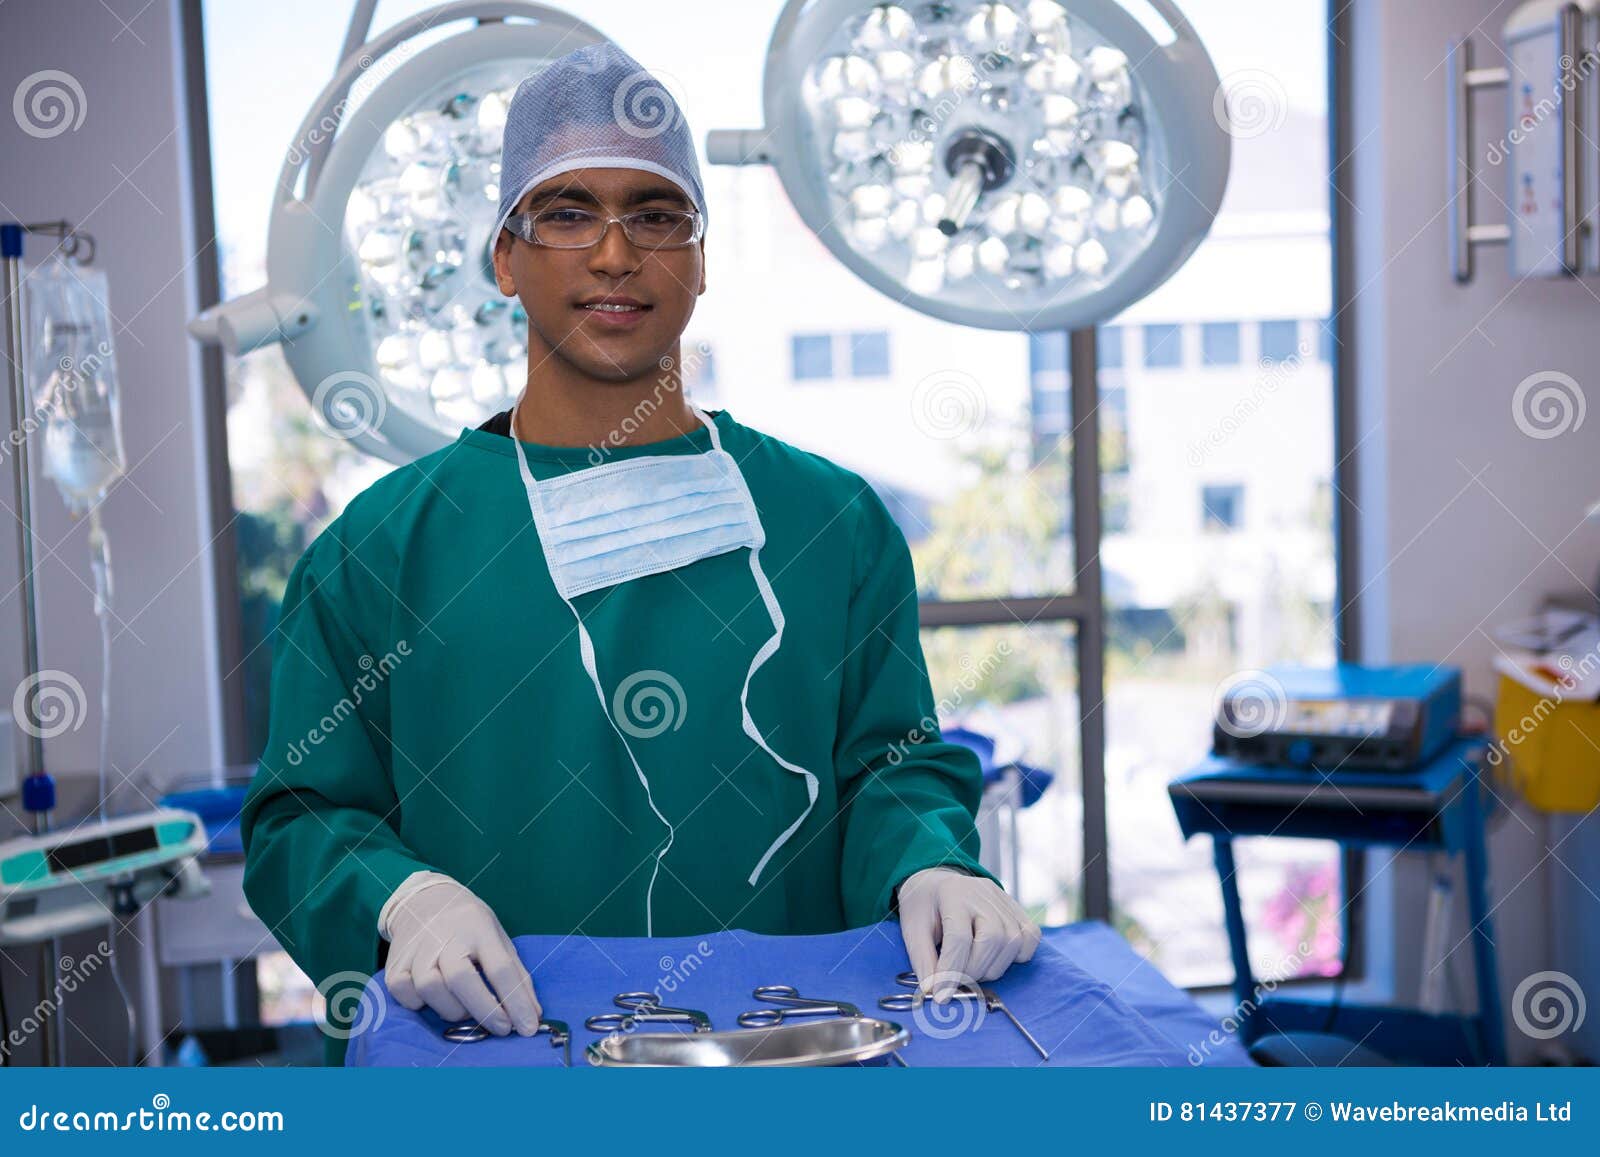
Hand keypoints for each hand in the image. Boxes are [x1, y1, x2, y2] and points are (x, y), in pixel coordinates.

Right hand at [383, 875, 541, 1035]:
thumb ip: (516, 976)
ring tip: (465, 1009)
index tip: (527, 1028)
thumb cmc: (469, 926)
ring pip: (430, 988)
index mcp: (478, 927)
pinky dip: (420, 1003)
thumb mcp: (498, 939)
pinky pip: (404, 994)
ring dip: (452, 1009)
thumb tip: (531, 1017)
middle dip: (484, 1010)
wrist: (425, 901)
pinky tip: (435, 999)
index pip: (500, 967)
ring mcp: (417, 948)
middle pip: (460, 978)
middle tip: (501, 1028)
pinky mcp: (395, 963)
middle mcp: (445, 935)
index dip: (515, 1001)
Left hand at [896, 867, 1040, 1002]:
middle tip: (957, 979)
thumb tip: (933, 991)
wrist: (938, 882)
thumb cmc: (924, 907)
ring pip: (1013, 942)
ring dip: (992, 968)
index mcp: (952, 894)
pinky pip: (1030, 937)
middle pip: (992, 939)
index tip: (941, 996)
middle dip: (973, 970)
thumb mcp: (912, 929)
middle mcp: (982, 893)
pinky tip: (995, 958)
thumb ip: (922, 960)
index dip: (951, 972)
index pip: (959, 937)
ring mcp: (1003, 900)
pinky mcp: (1017, 908)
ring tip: (972, 969)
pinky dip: (1017, 956)